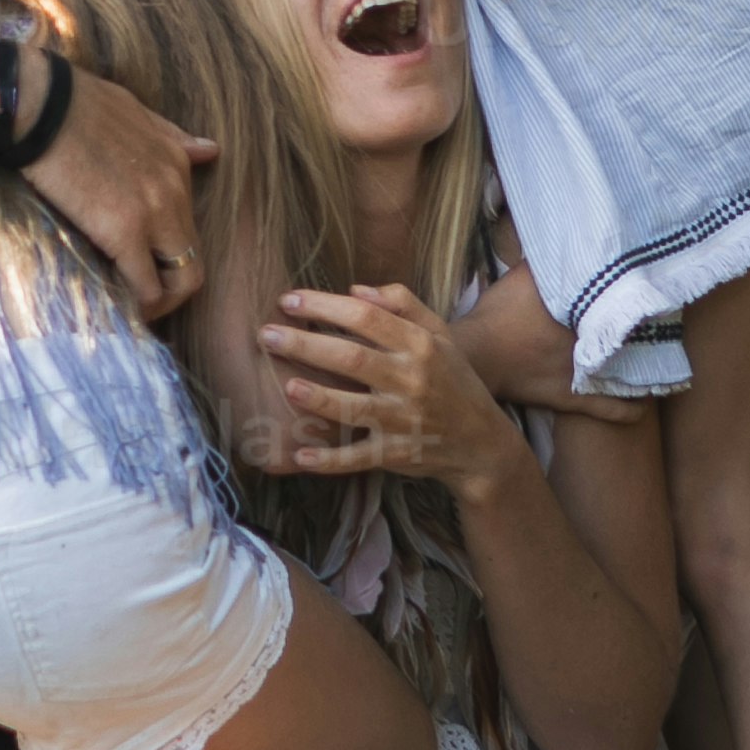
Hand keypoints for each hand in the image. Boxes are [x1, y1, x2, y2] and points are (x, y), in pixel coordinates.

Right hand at [20, 64, 212, 320]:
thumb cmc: (75, 104)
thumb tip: (211, 149)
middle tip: (141, 296)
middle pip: (193, 259)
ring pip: (183, 280)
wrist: (43, 106)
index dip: (168, 251)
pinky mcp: (124, 233)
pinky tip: (121, 308)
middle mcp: (175, 191)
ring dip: (161, 302)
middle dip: (170, 284)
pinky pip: (147, 287)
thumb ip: (173, 137)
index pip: (189, 224)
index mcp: (177, 163)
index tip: (144, 263)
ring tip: (133, 308)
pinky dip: (140, 306)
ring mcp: (154, 214)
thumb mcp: (137, 113)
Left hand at [258, 280, 520, 483]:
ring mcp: (403, 420)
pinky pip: (358, 458)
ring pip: (355, 408)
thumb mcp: (441, 335)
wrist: (482, 443)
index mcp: (419, 345)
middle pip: (354, 358)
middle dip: (308, 344)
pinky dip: (330, 461)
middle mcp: (411, 380)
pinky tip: (301, 456)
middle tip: (267, 334)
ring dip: (320, 398)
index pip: (367, 317)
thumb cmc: (453, 381)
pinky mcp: (396, 454)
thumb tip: (356, 288)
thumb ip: (403, 305)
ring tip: (287, 385)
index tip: (289, 300)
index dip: (326, 306)